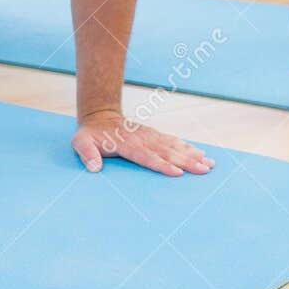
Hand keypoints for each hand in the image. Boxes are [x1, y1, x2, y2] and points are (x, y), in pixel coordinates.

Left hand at [71, 110, 211, 175]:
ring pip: (174, 146)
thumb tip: (94, 168)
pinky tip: (201, 153)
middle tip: (204, 169)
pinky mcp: (154, 135)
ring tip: (209, 163)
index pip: (147, 156)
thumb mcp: (80, 143)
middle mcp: (142, 140)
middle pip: (167, 152)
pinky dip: (187, 146)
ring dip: (192, 154)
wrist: (99, 116)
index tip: (177, 172)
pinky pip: (173, 141)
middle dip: (187, 161)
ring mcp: (150, 137)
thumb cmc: (89, 134)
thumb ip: (87, 154)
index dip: (162, 164)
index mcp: (126, 145)